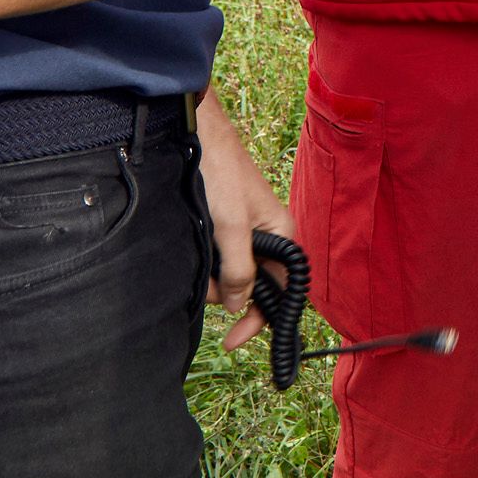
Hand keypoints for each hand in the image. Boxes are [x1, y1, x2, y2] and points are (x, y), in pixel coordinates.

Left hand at [195, 92, 295, 352]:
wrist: (198, 137)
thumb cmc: (222, 176)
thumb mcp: (232, 228)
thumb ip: (239, 270)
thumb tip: (238, 306)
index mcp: (282, 234)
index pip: (282, 292)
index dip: (259, 319)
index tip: (233, 339)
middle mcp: (268, 236)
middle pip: (254, 285)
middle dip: (227, 293)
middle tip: (204, 286)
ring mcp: (245, 232)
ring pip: (232, 273)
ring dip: (212, 277)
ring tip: (196, 257)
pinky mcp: (224, 226)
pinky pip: (218, 258)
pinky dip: (206, 262)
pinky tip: (194, 251)